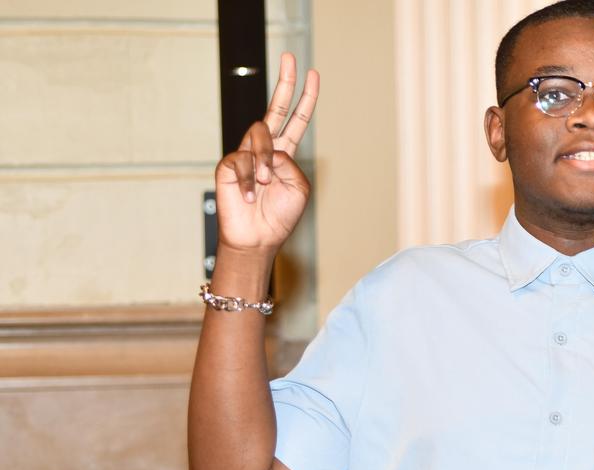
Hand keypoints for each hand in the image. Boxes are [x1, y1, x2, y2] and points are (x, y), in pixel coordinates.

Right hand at [215, 52, 318, 256]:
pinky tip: (249, 197)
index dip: (305, 98)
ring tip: (265, 184)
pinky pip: (242, 161)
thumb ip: (290, 163)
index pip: (296, 119)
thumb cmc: (279, 216)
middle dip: (285, 82)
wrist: (257, 237)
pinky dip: (250, 181)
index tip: (313, 75)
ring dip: (266, 161)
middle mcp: (265, 148)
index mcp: (285, 153)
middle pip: (275, 108)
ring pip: (260, 135)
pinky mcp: (228, 164)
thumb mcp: (298, 187)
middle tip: (291, 58)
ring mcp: (245, 154)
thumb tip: (271, 149)